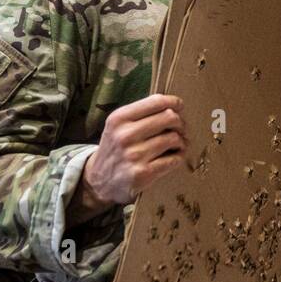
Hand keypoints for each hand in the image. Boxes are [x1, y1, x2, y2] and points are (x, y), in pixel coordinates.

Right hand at [72, 94, 186, 223]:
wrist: (99, 180)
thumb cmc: (115, 148)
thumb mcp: (118, 125)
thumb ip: (141, 113)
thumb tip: (175, 106)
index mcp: (119, 118)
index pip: (156, 101)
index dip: (174, 102)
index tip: (179, 107)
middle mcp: (125, 135)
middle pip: (169, 118)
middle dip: (180, 123)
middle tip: (181, 129)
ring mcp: (134, 155)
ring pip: (174, 138)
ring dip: (181, 141)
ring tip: (178, 144)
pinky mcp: (143, 174)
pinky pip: (173, 160)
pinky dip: (179, 157)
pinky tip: (174, 156)